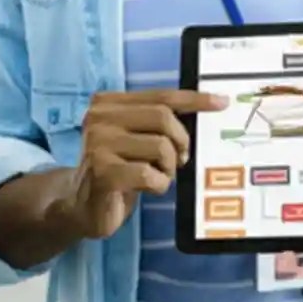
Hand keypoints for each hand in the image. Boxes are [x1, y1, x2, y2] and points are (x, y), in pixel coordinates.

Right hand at [71, 89, 227, 238]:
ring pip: (160, 146)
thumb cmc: (117, 169)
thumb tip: (208, 105)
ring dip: (168, 167)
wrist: (81, 205)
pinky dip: (158, 185)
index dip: (194, 99)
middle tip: (179, 159)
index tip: (222, 102)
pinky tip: (147, 189)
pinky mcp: (103, 172)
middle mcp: (99, 118)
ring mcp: (98, 144)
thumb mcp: (134, 138)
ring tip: (157, 176)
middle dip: (180, 141)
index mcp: (108, 103)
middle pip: (163, 117)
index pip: (160, 96)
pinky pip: (150, 174)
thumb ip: (157, 122)